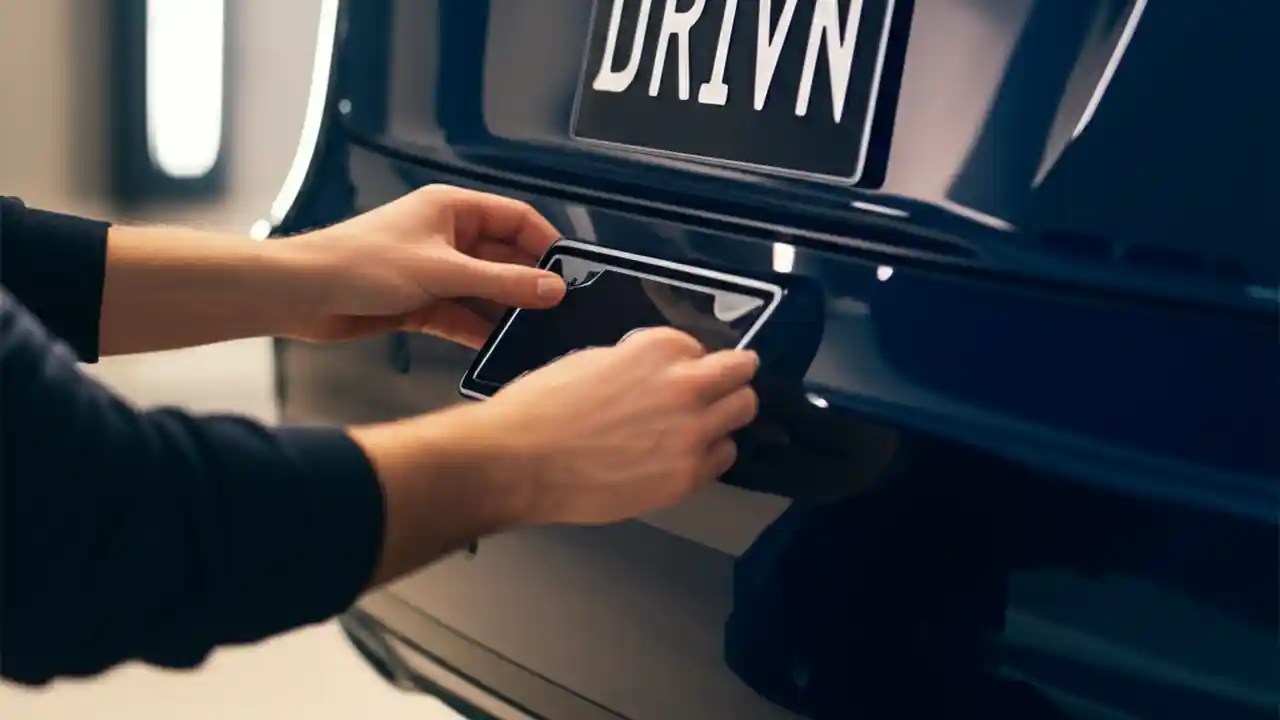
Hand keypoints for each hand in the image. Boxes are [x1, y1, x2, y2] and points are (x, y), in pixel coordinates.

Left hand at [279, 184, 566, 347]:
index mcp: (452, 209)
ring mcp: (433, 270)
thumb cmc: (360, 263)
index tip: (569, 271)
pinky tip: (497, 345)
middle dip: (527, 283)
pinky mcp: (419, 302)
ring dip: (503, 311)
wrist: (302, 294)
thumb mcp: (444, 273)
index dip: (545, 243)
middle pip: (502, 257)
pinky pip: (460, 315)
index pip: (515, 219)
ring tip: (532, 332)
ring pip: (483, 290)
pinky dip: (477, 329)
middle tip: (556, 309)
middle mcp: (445, 236)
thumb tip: (552, 289)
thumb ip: (502, 283)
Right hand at [350, 327, 758, 585]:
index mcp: (658, 348)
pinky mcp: (687, 476)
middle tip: (714, 394)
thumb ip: (637, 364)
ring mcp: (692, 433)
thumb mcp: (593, 360)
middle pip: (740, 375)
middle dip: (728, 381)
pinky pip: (723, 458)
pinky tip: (680, 458)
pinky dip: (708, 456)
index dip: (687, 362)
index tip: (678, 373)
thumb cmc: (541, 408)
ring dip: (723, 418)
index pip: (700, 347)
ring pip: (741, 414)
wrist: (518, 460)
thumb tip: (656, 376)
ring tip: (697, 428)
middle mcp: (686, 385)